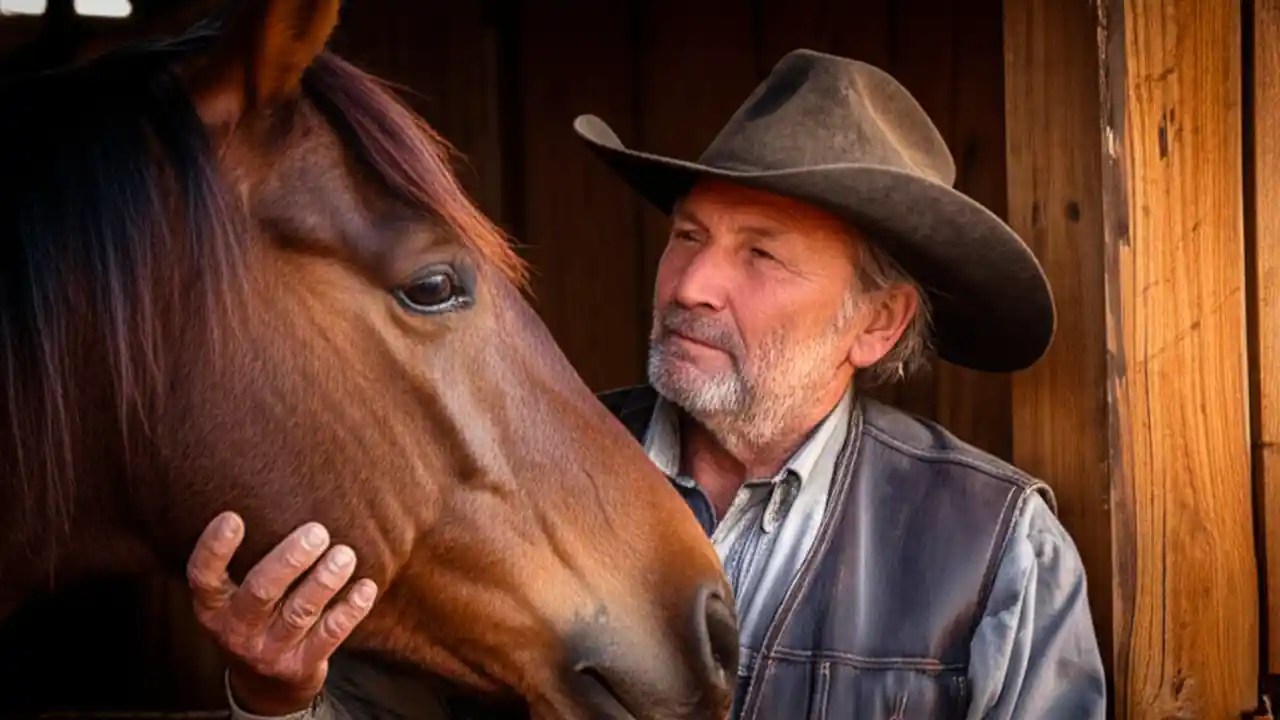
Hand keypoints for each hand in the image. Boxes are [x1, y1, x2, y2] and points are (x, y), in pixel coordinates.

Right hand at [186, 512, 378, 715]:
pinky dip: (349, 610)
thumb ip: (248, 558)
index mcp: (213, 605)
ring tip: (345, 555)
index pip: (203, 577)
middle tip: (318, 532)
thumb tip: (281, 490)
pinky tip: (365, 587)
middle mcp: (236, 629)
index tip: (232, 517)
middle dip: (290, 560)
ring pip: (299, 613)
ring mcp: (268, 650)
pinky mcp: (300, 666)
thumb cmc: (255, 615)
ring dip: (324, 581)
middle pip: (261, 592)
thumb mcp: (235, 593)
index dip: (214, 549)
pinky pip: (328, 636)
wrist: (265, 684)